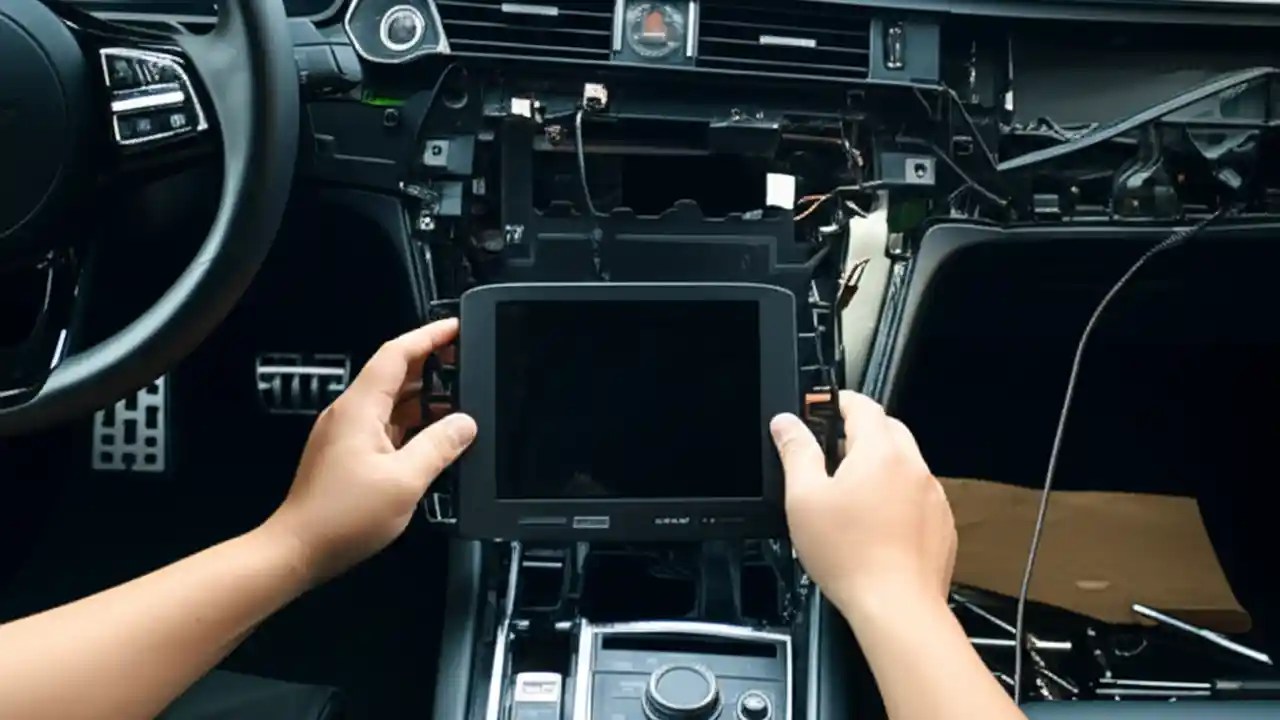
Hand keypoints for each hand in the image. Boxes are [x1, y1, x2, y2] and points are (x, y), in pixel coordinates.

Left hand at [264, 319, 476, 582]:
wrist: (298, 549)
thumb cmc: (341, 518)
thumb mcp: (404, 481)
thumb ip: (439, 447)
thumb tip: (465, 424)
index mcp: (360, 408)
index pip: (396, 354)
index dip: (428, 336)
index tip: (456, 328)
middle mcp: (349, 414)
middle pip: (394, 374)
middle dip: (432, 365)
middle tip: (467, 364)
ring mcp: (346, 434)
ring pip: (391, 402)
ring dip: (424, 398)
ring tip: (460, 401)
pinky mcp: (347, 454)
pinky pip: (385, 425)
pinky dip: (412, 423)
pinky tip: (434, 437)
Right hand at [771, 391, 955, 615]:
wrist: (896, 607)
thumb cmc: (850, 556)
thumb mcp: (804, 499)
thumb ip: (795, 452)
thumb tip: (787, 424)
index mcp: (880, 453)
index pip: (862, 405)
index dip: (838, 401)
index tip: (821, 408)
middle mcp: (913, 468)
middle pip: (888, 430)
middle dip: (860, 432)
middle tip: (831, 452)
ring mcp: (932, 496)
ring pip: (905, 464)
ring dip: (881, 467)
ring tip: (851, 496)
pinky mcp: (941, 524)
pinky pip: (918, 496)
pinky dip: (897, 498)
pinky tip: (875, 525)